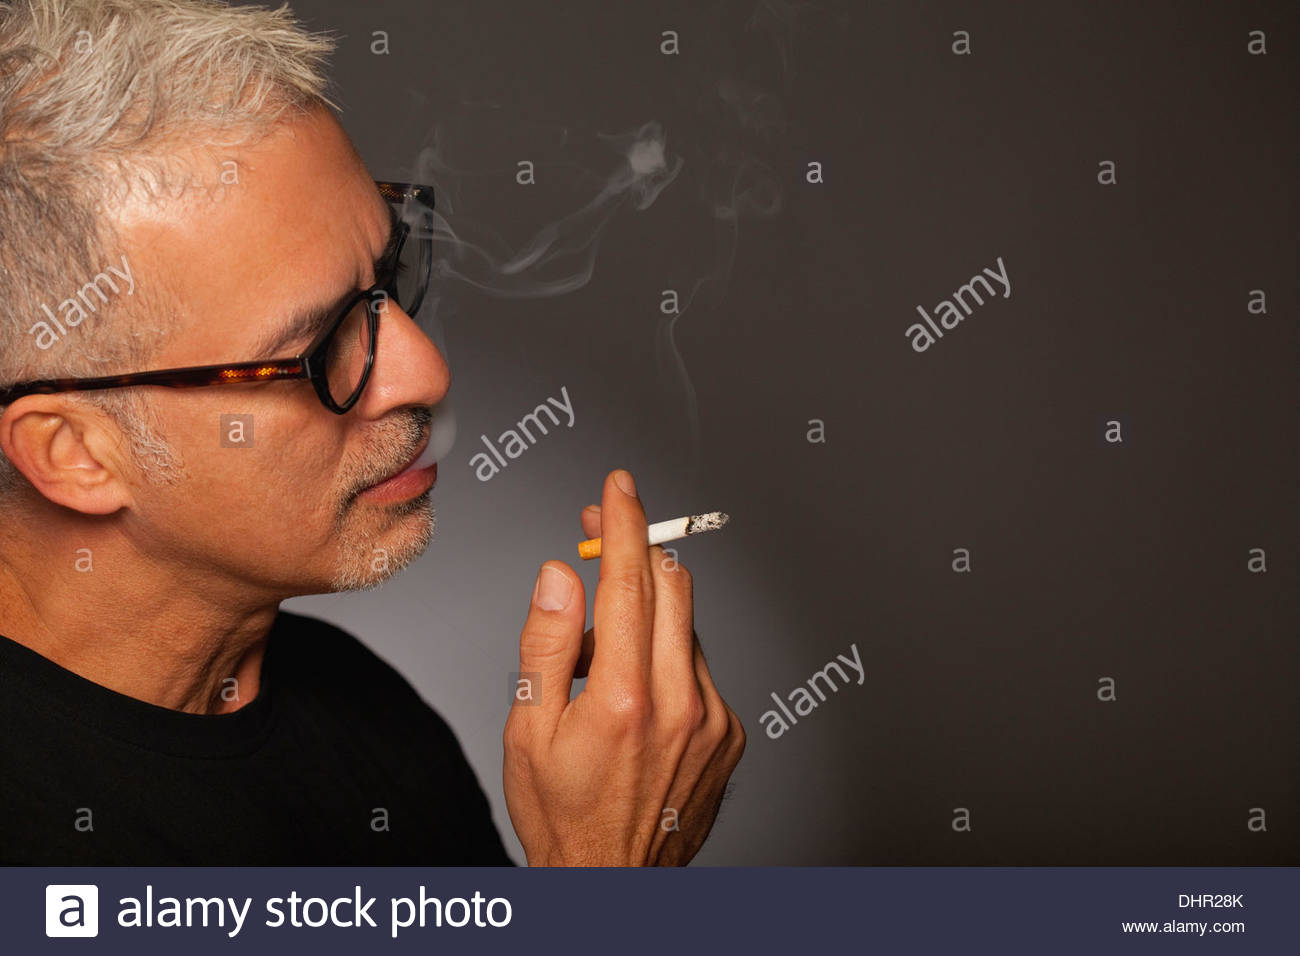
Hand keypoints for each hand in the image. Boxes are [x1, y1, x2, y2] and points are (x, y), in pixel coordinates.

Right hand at [503, 469, 745, 865]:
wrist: (614, 881)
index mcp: (624, 698)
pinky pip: (700, 667)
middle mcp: (681, 703)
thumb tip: (560, 575)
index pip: (628, 580)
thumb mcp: (527, 729)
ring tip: (602, 665)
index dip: (622, 522)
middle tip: (596, 536)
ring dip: (646, 617)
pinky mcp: (731, 732)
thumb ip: (546, 642)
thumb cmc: (563, 812)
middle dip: (635, 548)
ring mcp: (714, 718)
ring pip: (686, 627)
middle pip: (671, 586)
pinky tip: (639, 698)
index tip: (619, 487)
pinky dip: (669, 660)